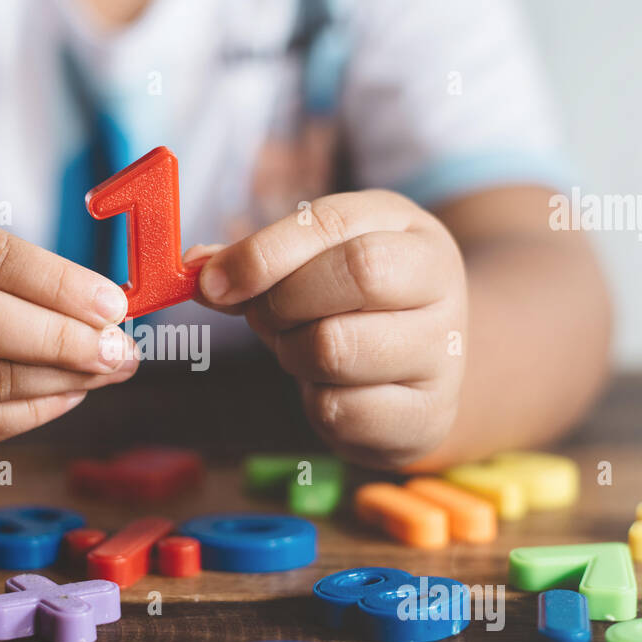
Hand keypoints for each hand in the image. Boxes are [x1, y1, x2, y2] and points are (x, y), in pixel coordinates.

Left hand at [194, 191, 466, 467]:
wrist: (418, 371)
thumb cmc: (353, 306)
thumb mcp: (314, 263)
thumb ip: (256, 261)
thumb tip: (198, 266)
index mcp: (410, 231)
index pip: (335, 225)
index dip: (264, 253)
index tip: (212, 283)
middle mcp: (442, 285)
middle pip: (356, 276)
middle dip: (284, 301)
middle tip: (265, 317)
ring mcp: (444, 354)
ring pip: (338, 348)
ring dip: (293, 353)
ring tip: (301, 349)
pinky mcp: (428, 416)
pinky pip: (341, 409)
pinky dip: (316, 402)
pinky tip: (330, 388)